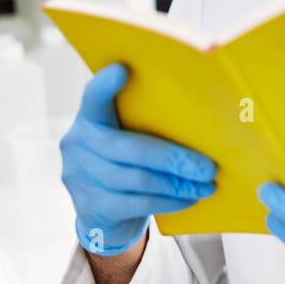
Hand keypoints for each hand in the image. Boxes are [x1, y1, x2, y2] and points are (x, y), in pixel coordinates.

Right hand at [60, 64, 216, 255]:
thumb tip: (204, 110)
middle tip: (208, 167)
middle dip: (174, 158)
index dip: (104, 85)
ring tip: (205, 185)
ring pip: (138, 179)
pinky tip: (189, 199)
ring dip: (178, 184)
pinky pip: (138, 202)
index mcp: (89, 118)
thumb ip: (146, 122)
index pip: (93, 97)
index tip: (122, 69)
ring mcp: (79, 176)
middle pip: (129, 148)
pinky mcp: (90, 206)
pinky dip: (169, 200)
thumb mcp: (127, 137)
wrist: (101, 214)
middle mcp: (77, 143)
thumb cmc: (127, 163)